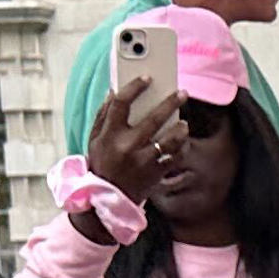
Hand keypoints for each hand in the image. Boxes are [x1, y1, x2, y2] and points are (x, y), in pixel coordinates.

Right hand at [83, 84, 179, 209]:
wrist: (107, 199)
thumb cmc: (102, 164)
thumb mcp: (94, 139)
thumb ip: (103, 115)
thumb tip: (113, 91)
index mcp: (109, 135)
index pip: (121, 103)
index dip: (134, 87)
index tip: (147, 78)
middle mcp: (127, 146)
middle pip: (153, 118)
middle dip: (170, 103)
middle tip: (182, 93)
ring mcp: (143, 161)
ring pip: (170, 140)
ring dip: (181, 129)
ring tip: (184, 123)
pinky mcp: (155, 174)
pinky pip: (175, 157)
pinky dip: (181, 148)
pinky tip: (183, 142)